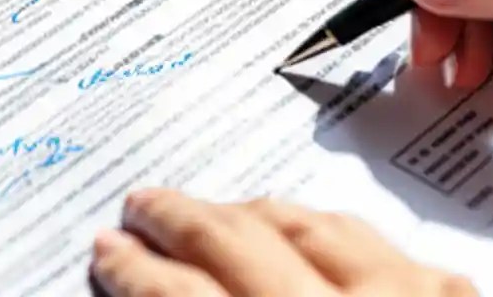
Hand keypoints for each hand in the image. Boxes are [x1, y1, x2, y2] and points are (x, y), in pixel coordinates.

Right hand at [90, 188, 476, 296]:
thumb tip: (155, 291)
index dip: (136, 273)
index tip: (109, 251)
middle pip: (239, 243)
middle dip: (179, 219)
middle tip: (143, 205)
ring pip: (313, 225)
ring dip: (252, 213)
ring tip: (214, 207)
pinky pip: (382, 243)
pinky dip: (332, 231)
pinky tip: (309, 225)